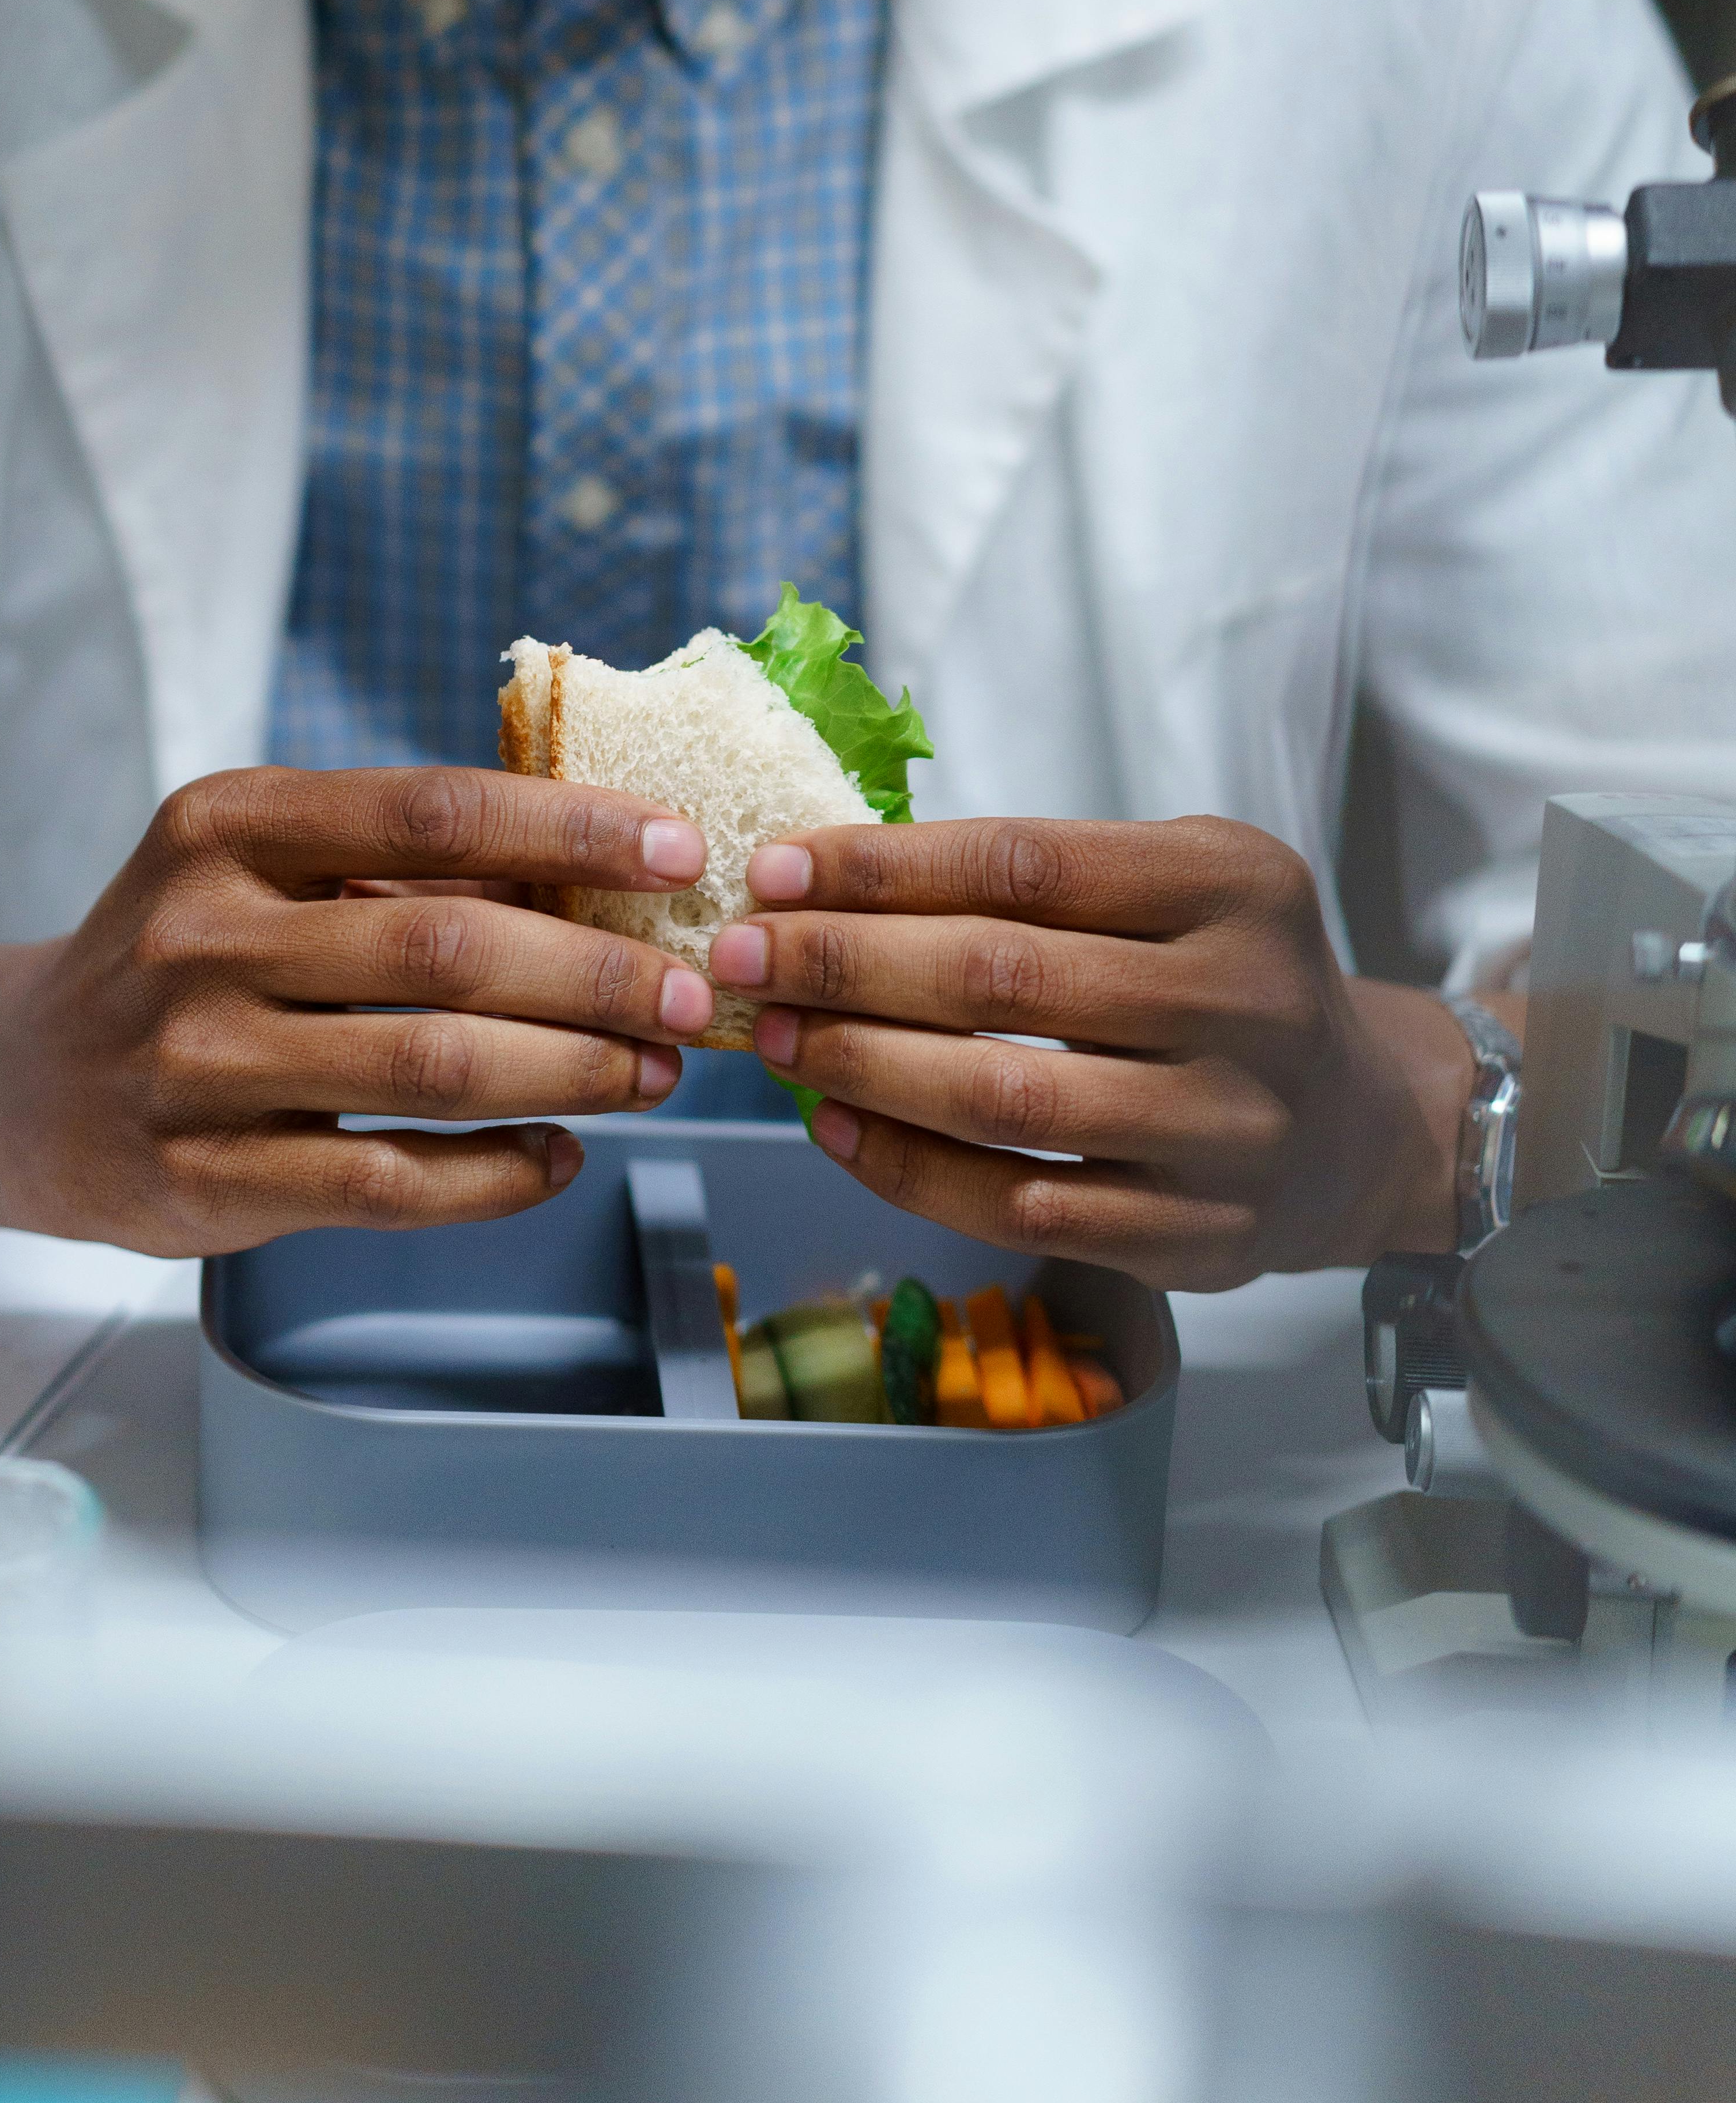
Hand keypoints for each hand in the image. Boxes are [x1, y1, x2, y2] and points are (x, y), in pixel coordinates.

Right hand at [0, 765, 713, 1254]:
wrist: (14, 1084)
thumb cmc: (181, 958)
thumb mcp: (254, 870)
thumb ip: (396, 869)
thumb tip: (598, 882)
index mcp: (225, 827)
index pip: (431, 811)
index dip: (571, 830)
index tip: (680, 849)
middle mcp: (202, 935)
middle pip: (449, 946)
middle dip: (598, 972)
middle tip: (691, 992)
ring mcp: (197, 1063)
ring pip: (433, 1068)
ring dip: (573, 1072)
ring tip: (655, 1070)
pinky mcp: (202, 1179)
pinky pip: (387, 1182)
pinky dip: (498, 1175)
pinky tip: (562, 1156)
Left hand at [705, 814, 1470, 1289]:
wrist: (1360, 1128)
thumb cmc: (1226, 978)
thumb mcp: (1177, 880)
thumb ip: (1039, 873)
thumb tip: (834, 875)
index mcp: (1237, 888)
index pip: (1028, 864)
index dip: (887, 867)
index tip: (779, 869)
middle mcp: (1247, 1006)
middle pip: (1004, 979)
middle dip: (846, 963)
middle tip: (741, 955)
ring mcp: (1227, 1133)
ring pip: (1004, 1102)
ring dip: (862, 1067)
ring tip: (772, 1038)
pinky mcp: (1197, 1238)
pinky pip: (1020, 1208)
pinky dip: (909, 1168)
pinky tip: (833, 1125)